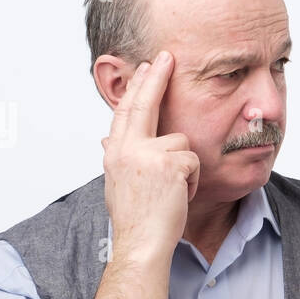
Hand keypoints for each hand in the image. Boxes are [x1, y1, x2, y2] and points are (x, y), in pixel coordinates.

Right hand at [102, 50, 199, 264]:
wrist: (141, 243)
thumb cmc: (135, 219)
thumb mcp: (119, 183)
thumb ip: (119, 157)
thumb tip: (106, 139)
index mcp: (115, 153)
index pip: (126, 111)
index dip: (137, 88)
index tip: (147, 68)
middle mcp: (126, 149)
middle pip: (144, 104)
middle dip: (156, 77)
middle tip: (167, 55)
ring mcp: (146, 154)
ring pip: (180, 142)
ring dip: (184, 167)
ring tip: (172, 191)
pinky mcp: (169, 163)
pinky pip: (193, 161)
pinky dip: (192, 180)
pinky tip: (180, 196)